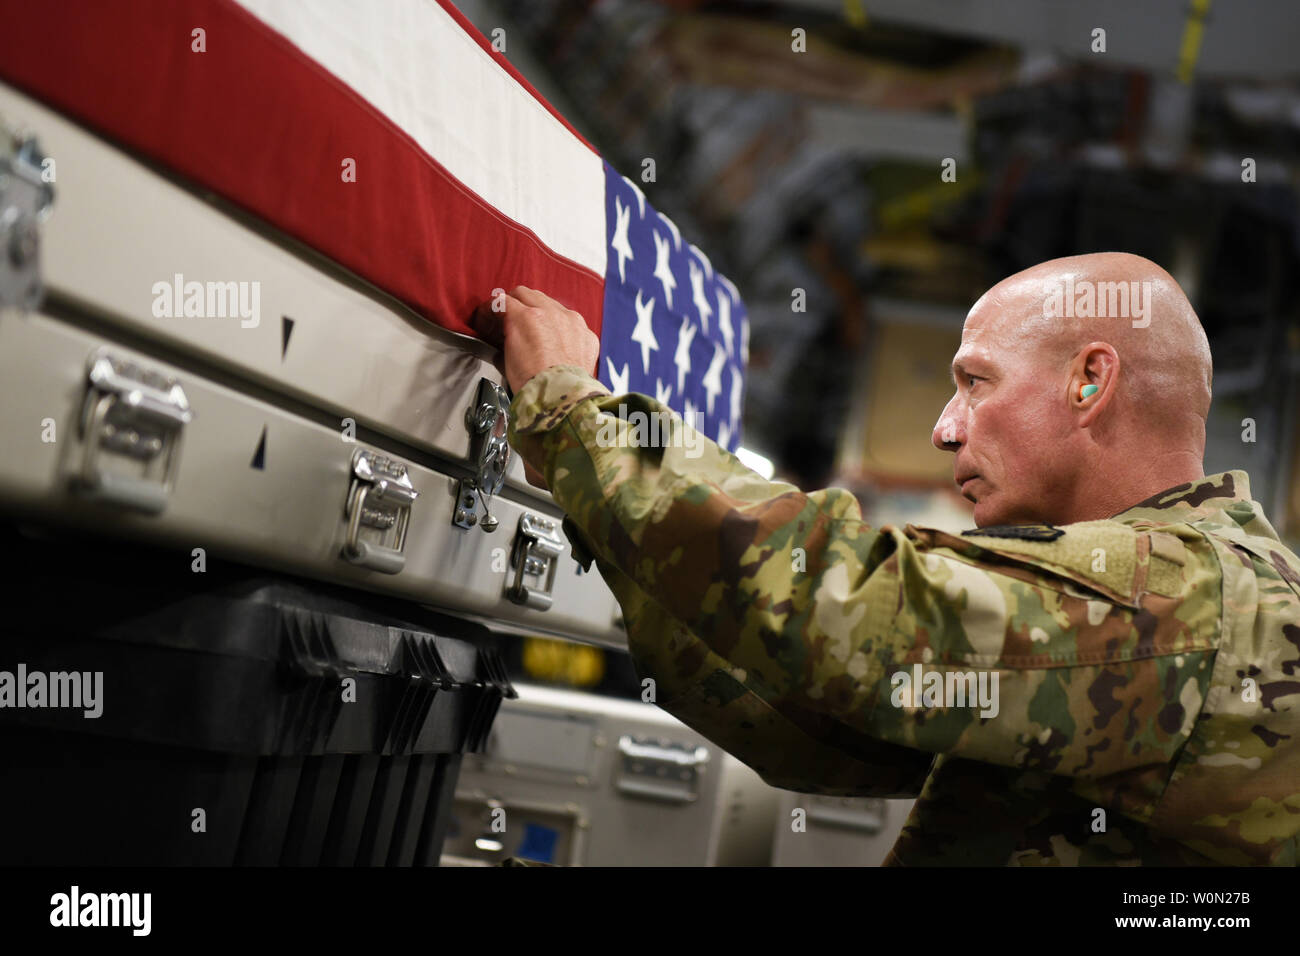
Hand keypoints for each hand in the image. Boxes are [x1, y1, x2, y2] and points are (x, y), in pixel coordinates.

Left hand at [471, 286, 600, 490]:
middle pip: (542, 300)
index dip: (538, 322)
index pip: (558, 317)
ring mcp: (549, 315)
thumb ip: (559, 361)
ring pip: (524, 294)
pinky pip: (503, 302)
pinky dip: (491, 310)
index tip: (527, 333)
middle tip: (508, 323)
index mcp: (583, 336)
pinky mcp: (526, 317)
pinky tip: (483, 318)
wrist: (561, 399)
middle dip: (524, 308)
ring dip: (510, 307)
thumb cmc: (564, 398)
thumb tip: (537, 364)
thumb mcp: (571, 376)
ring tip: (494, 320)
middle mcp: (570, 320)